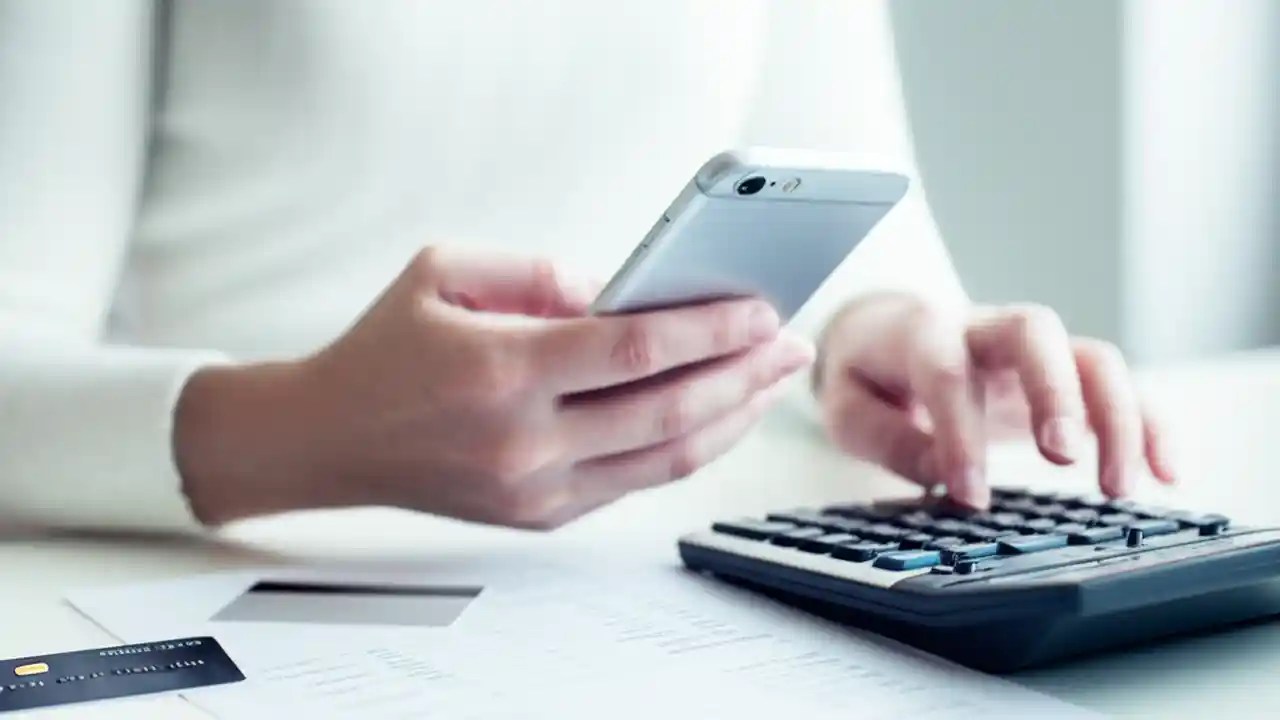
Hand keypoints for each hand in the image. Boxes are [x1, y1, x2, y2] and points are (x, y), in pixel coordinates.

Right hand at [176, 247, 812, 527]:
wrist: (329, 438)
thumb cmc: (385, 346)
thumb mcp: (444, 270)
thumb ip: (538, 272)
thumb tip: (623, 292)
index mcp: (499, 370)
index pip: (633, 350)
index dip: (709, 329)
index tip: (759, 308)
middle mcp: (523, 440)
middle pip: (668, 410)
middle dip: (743, 375)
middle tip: (788, 343)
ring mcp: (535, 489)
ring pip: (664, 458)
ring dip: (731, 419)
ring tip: (770, 382)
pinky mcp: (541, 515)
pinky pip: (635, 481)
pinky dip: (686, 449)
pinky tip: (716, 416)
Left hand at [814, 292, 1175, 507]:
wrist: (885, 333)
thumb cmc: (869, 375)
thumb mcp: (847, 408)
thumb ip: (886, 438)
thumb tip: (942, 472)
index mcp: (922, 332)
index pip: (946, 369)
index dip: (960, 430)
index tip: (970, 495)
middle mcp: (985, 328)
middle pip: (1036, 332)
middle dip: (1055, 391)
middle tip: (1064, 457)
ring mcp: (1031, 349)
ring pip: (1089, 357)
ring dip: (1114, 417)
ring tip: (1117, 488)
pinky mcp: (1063, 373)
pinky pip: (1118, 387)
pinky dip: (1148, 424)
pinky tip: (1165, 472)